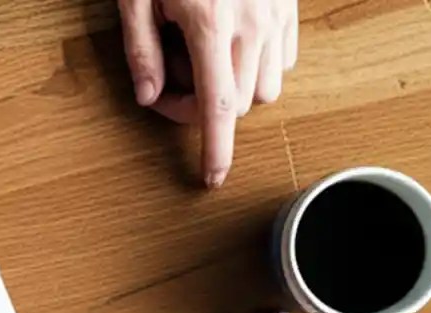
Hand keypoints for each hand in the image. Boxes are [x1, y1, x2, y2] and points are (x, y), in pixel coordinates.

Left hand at [119, 0, 297, 186]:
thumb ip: (141, 48)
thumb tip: (148, 98)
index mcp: (210, 22)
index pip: (218, 106)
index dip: (216, 150)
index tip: (211, 177)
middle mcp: (252, 23)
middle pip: (240, 105)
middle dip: (204, 110)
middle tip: (170, 79)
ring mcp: (276, 15)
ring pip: (267, 89)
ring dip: (236, 91)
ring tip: (204, 56)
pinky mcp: (289, 8)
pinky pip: (284, 61)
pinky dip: (259, 68)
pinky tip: (231, 45)